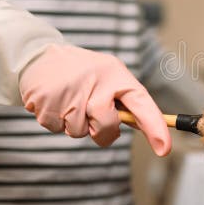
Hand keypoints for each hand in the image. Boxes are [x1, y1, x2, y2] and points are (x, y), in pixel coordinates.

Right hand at [19, 44, 171, 155]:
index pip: (141, 103)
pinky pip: (56, 128)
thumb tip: (146, 128)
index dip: (155, 127)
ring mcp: (70, 91)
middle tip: (91, 116)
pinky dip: (56, 121)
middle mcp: (96, 81)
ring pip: (79, 131)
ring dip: (75, 124)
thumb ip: (125, 101)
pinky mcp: (46, 101)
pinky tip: (55, 102)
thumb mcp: (108, 76)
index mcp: (116, 74)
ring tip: (69, 101)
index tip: (164, 149)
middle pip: (107, 125)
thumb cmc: (82, 72)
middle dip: (102, 131)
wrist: (39, 55)